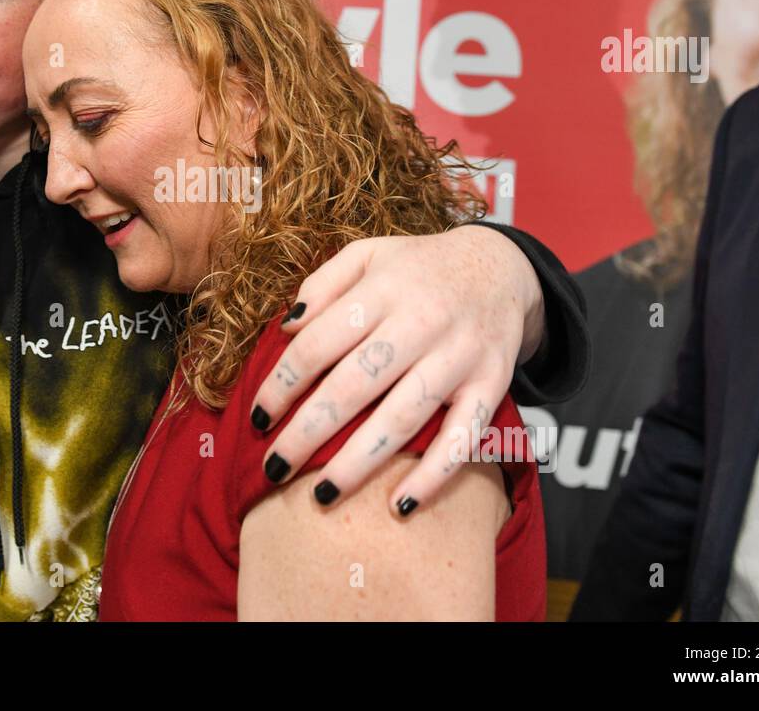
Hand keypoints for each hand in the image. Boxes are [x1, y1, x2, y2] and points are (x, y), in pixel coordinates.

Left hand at [250, 225, 545, 513]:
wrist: (501, 267)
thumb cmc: (418, 268)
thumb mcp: (367, 254)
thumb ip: (322, 285)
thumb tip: (285, 329)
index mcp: (382, 290)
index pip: (318, 343)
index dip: (282, 384)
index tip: (257, 417)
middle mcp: (421, 322)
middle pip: (354, 385)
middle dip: (308, 432)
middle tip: (274, 467)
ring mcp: (459, 355)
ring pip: (404, 417)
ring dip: (359, 461)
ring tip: (322, 494)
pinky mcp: (492, 383)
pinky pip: (463, 437)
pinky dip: (434, 474)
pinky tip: (400, 504)